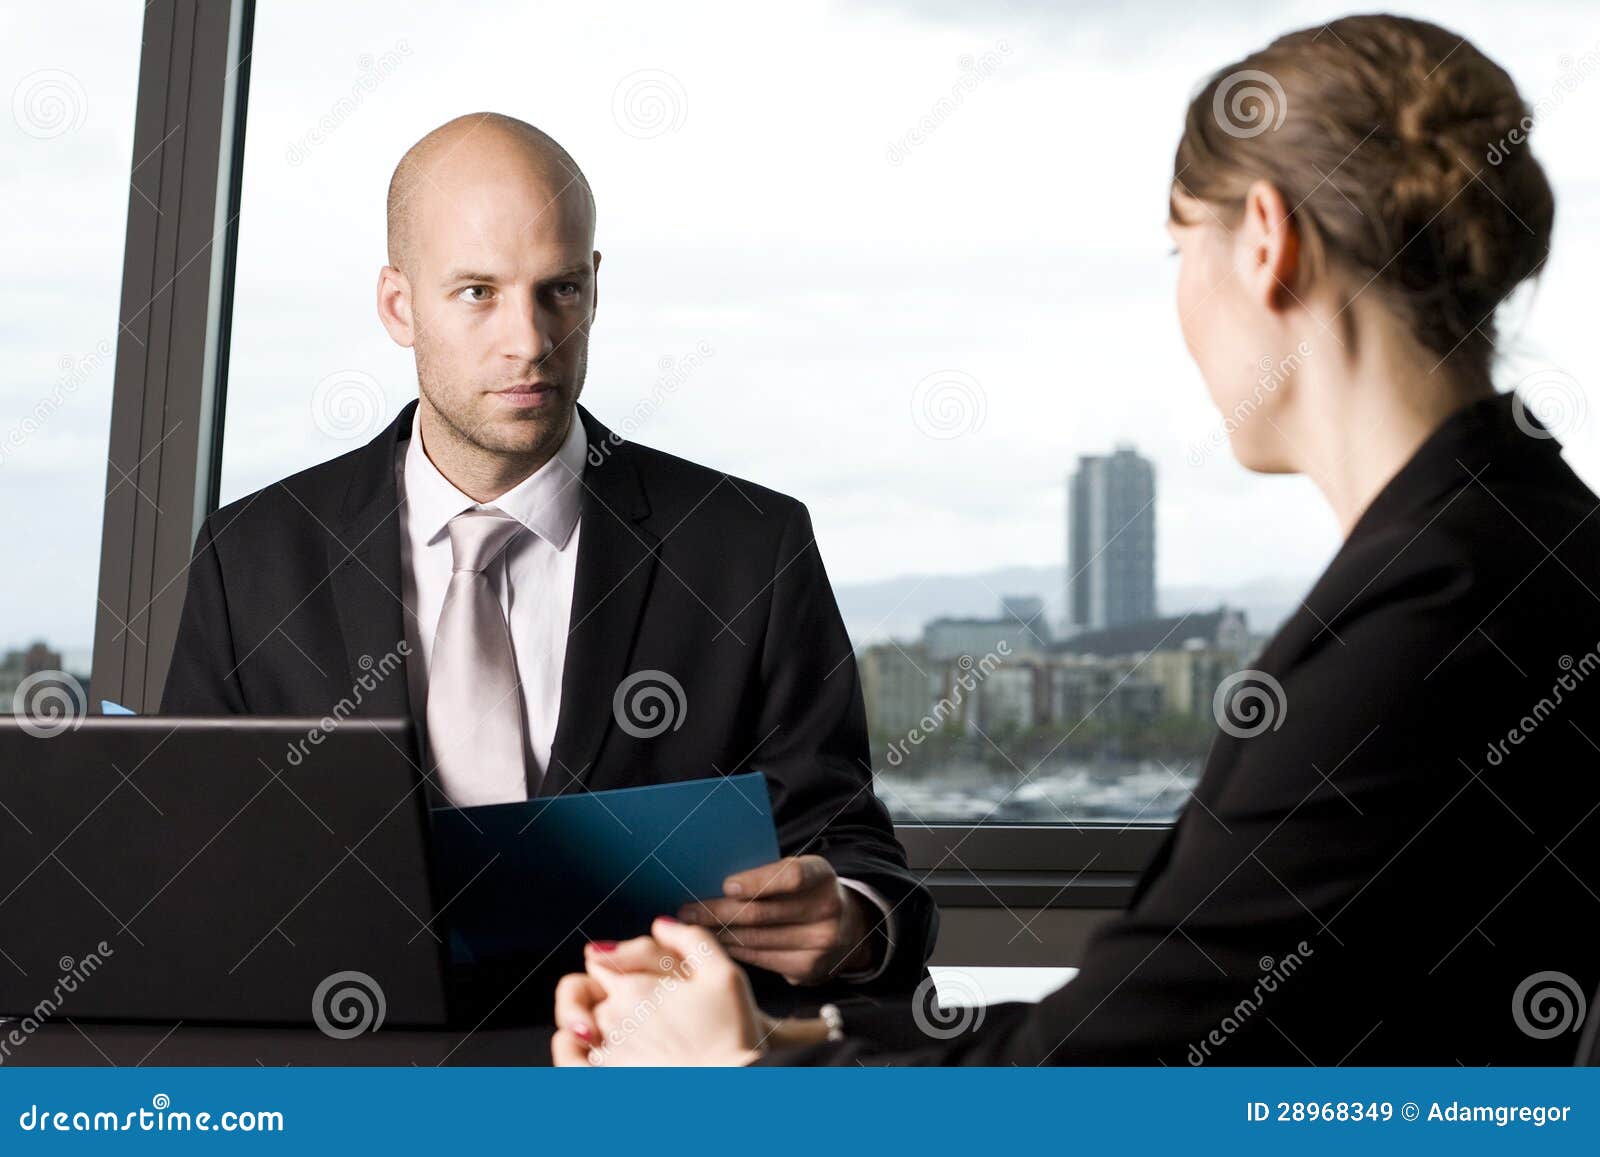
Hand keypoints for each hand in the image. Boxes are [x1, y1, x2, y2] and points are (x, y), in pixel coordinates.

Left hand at [550, 917, 765, 1066]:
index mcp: (635, 987)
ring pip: (578, 1025)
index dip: (614, 961)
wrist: (731, 1091)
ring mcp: (605, 1053)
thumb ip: (692, 940)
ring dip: (590, 1021)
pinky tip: (589, 1049)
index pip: (599, 959)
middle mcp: (611, 1017)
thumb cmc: (732, 1037)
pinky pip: (569, 1060)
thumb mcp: (725, 976)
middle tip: (629, 1003)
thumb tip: (660, 924)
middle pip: (584, 990)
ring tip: (617, 1030)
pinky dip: (570, 1050)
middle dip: (600, 990)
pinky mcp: (605, 1082)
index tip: (631, 972)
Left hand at [676, 854, 878, 983]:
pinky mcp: (809, 969)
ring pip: (755, 939)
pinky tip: (714, 946)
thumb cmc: (806, 892)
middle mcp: (827, 909)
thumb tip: (712, 879)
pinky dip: (733, 952)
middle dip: (717, 912)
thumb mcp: (797, 872)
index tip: (725, 886)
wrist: (847, 928)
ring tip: (690, 930)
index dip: (756, 882)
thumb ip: (767, 873)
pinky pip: (760, 959)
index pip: (790, 876)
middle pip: (762, 913)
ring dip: (718, 935)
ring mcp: (820, 943)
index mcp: (822, 875)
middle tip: (686, 912)